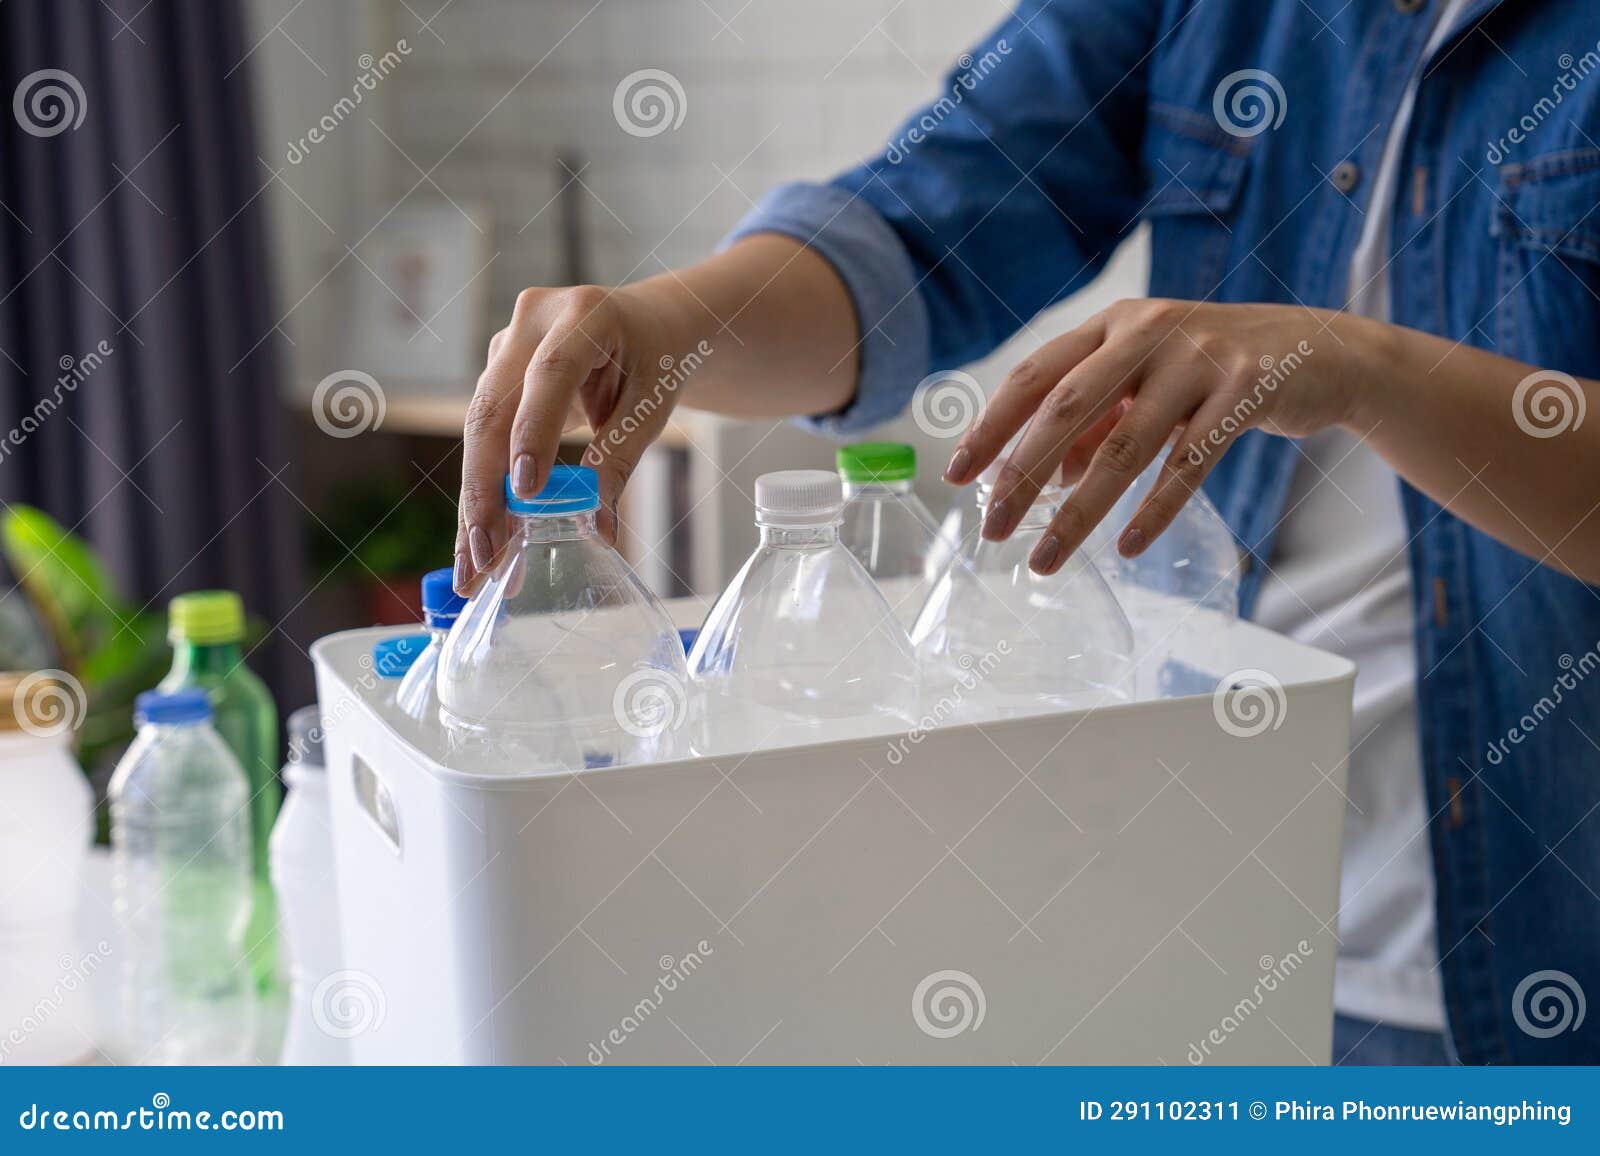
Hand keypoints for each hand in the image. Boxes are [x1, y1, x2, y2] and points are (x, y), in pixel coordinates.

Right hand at [455, 283, 688, 592]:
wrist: (646, 325)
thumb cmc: (655, 359)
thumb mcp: (652, 404)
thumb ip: (620, 455)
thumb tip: (597, 527)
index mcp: (584, 314)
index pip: (551, 373)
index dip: (533, 431)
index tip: (526, 492)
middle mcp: (532, 321)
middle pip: (494, 408)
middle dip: (486, 489)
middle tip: (485, 555)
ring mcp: (506, 345)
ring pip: (479, 430)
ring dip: (476, 502)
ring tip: (475, 566)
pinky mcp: (494, 373)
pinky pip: (485, 437)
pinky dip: (485, 491)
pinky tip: (482, 540)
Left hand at [943, 299, 1364, 572]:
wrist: (1325, 350)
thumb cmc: (1218, 369)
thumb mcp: (1149, 383)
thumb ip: (1098, 422)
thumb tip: (1047, 477)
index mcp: (1114, 324)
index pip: (1034, 375)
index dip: (992, 426)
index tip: (956, 474)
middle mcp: (1149, 331)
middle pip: (1067, 408)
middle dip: (1021, 474)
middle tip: (991, 529)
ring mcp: (1200, 357)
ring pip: (1124, 445)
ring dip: (1078, 510)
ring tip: (1046, 559)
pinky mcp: (1246, 389)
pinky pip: (1189, 462)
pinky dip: (1155, 510)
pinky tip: (1129, 547)